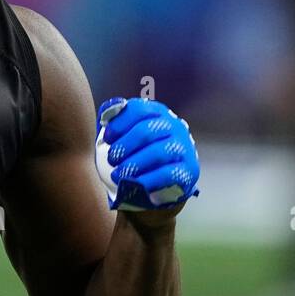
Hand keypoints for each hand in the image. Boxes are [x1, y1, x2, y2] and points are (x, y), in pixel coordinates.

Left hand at [94, 97, 199, 211]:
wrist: (156, 185)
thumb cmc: (136, 155)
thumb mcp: (123, 136)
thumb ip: (114, 123)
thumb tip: (106, 115)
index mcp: (157, 114)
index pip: (138, 110)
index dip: (119, 124)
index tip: (106, 138)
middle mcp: (174, 127)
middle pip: (146, 130)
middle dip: (124, 146)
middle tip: (112, 159)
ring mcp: (183, 148)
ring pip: (158, 152)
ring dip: (133, 164)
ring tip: (117, 174)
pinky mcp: (188, 170)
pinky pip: (167, 174)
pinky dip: (147, 180)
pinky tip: (133, 184)